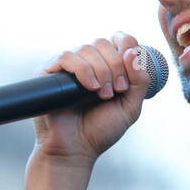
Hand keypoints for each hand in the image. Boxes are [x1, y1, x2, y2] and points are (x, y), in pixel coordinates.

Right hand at [31, 32, 154, 163]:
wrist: (75, 150)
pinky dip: (83, 70)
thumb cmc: (100, 131)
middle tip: (117, 91)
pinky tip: (90, 88)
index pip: (119, 40)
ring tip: (103, 95)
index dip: (128, 48)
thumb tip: (132, 51)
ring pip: (87, 49)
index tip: (130, 73)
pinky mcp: (49, 72)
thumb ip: (140, 81)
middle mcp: (87, 62)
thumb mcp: (130, 107)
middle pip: (104, 43)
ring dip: (102, 71)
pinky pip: (68, 57)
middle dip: (116, 66)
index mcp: (107, 66)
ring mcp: (67, 66)